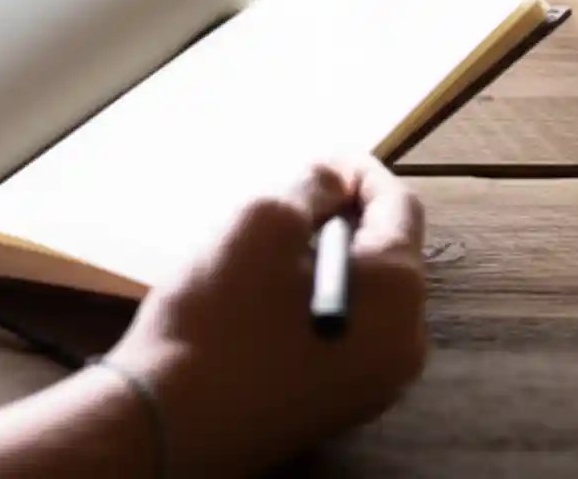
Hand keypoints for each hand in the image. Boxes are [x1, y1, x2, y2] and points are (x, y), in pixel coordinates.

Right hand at [108, 158, 427, 473]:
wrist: (174, 422)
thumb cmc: (218, 315)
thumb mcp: (262, 221)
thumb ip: (311, 186)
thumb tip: (334, 177)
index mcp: (397, 293)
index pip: (399, 207)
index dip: (360, 172)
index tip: (326, 156)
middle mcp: (403, 344)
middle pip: (385, 256)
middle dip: (341, 221)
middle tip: (286, 203)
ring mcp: (374, 384)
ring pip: (362, 299)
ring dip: (324, 265)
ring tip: (265, 255)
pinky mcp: (338, 407)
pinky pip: (342, 337)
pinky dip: (314, 306)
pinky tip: (262, 304)